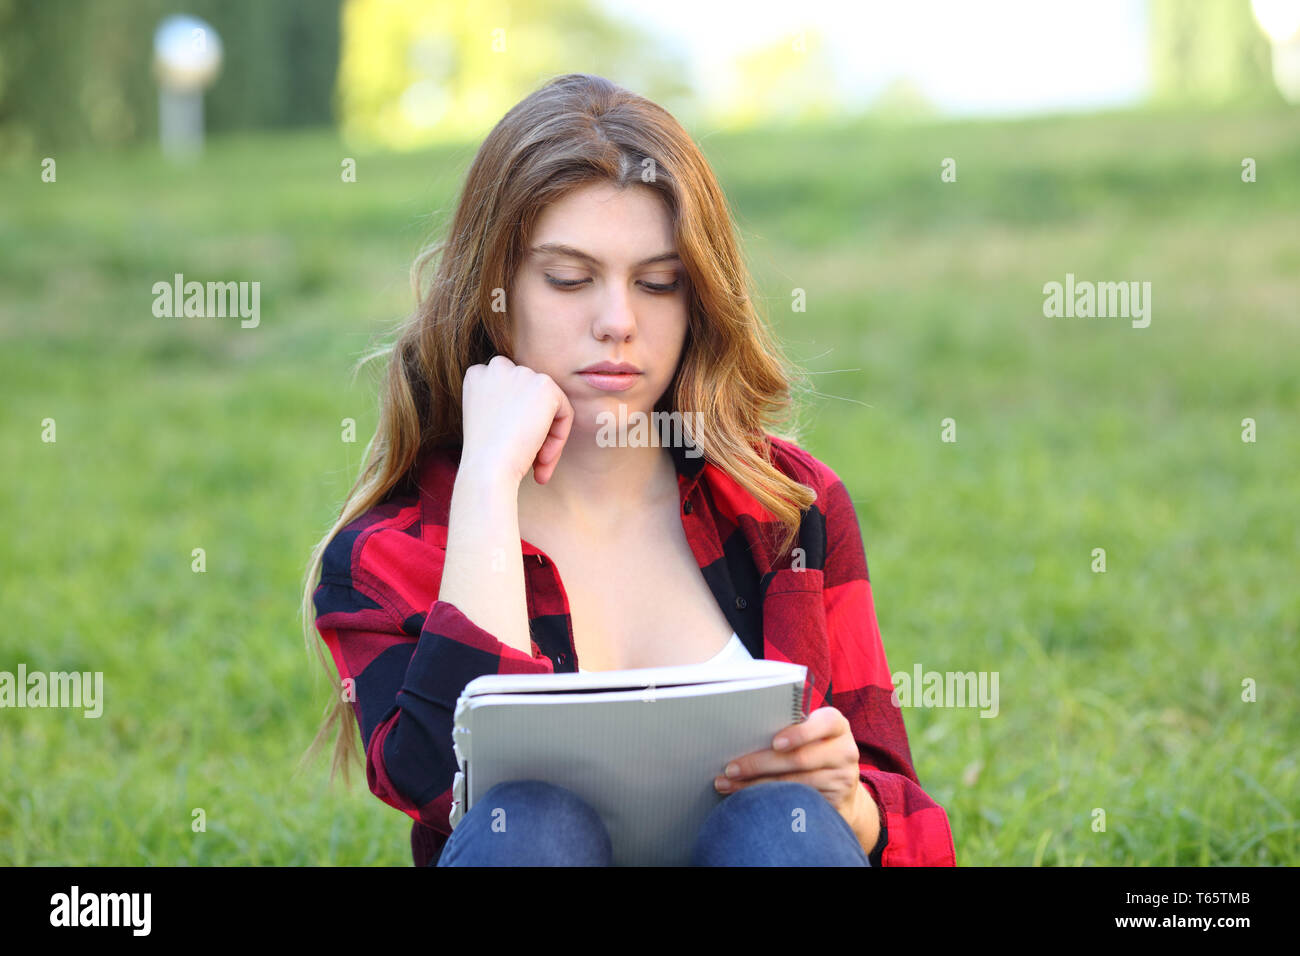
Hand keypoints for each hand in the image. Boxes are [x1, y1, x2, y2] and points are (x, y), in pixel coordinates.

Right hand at [460, 354, 573, 485]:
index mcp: (477, 375)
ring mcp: (521, 373)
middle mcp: (496, 367)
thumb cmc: (484, 457)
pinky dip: (558, 438)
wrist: (487, 468)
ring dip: (547, 437)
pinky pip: (564, 412)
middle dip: (533, 429)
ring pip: (548, 406)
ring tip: (538, 464)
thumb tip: (532, 409)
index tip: (513, 447)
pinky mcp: (544, 385)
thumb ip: (505, 405)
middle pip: (530, 397)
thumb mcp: (486, 421)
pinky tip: (543, 458)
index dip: (516, 422)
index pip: (509, 391)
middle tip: (532, 460)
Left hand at [713, 706, 874, 839]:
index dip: (799, 734)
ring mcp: (843, 778)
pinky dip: (769, 800)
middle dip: (760, 764)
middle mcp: (845, 750)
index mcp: (835, 724)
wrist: (842, 789)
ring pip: (795, 783)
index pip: (824, 723)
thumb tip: (740, 731)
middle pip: (800, 759)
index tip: (775, 743)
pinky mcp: (835, 802)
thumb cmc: (812, 750)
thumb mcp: (809, 734)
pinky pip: (797, 802)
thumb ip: (787, 728)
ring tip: (728, 784)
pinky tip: (748, 799)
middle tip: (731, 768)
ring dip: (756, 785)